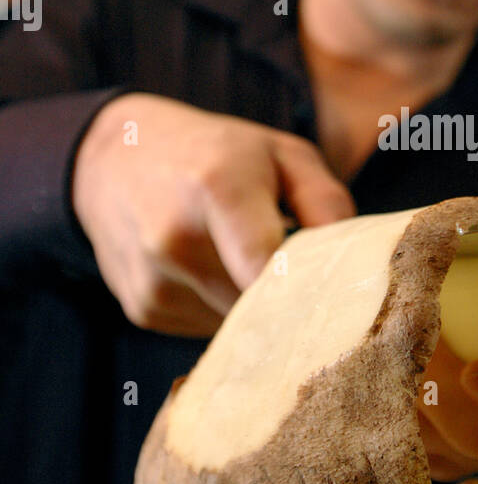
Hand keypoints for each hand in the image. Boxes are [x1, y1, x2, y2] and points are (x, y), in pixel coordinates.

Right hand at [71, 92, 354, 335]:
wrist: (116, 159)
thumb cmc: (217, 154)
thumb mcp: (282, 153)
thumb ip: (327, 202)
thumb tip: (354, 264)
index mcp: (217, 188)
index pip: (267, 268)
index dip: (307, 293)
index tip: (336, 299)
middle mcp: (175, 240)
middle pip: (260, 307)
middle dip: (291, 303)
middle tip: (309, 283)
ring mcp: (154, 281)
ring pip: (236, 328)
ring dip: (257, 312)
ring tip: (251, 265)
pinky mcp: (142, 310)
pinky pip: (207, 330)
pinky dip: (223, 312)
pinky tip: (215, 274)